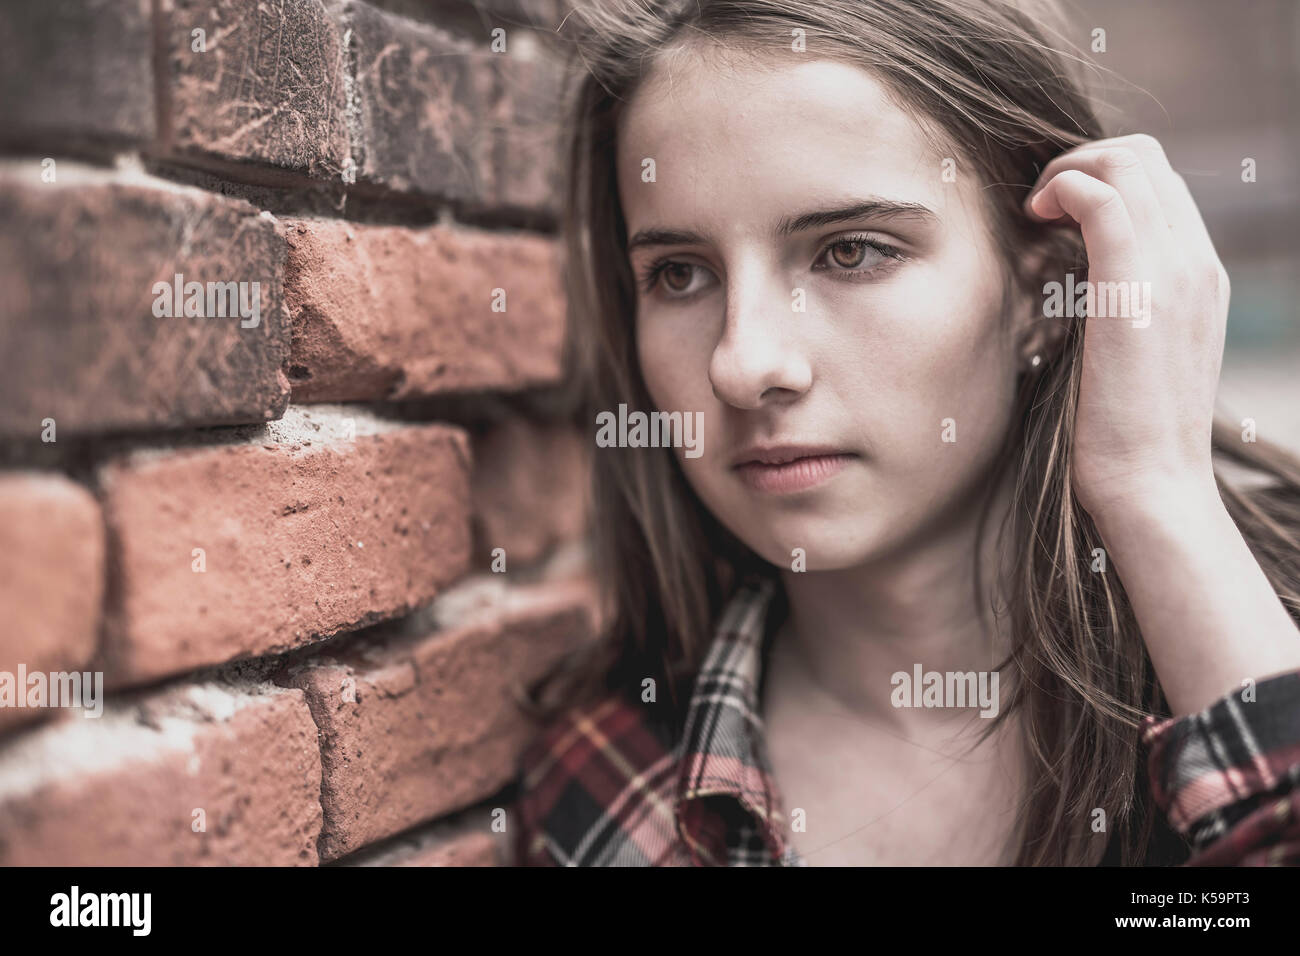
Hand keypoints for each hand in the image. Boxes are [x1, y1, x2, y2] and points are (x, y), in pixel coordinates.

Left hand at [1024, 134, 1228, 525]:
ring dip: (1067, 169)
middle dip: (1081, 162)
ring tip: (1033, 212)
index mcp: (1198, 275)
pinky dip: (1062, 187)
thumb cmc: (1124, 436)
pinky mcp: (1137, 286)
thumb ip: (1117, 309)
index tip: (1053, 213)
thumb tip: (1073, 286)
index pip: (1158, 184)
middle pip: (1145, 159)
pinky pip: (1103, 196)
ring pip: (1128, 163)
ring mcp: (1174, 269)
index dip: (1099, 177)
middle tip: (1037, 206)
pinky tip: (1035, 220)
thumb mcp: (1130, 357)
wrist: (1151, 486)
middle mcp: (1196, 261)